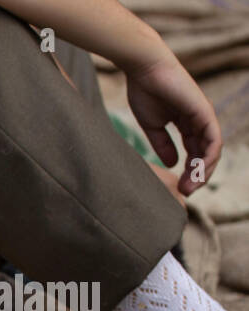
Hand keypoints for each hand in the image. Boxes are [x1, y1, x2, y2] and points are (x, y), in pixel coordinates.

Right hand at [126, 55, 221, 194]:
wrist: (145, 69)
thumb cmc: (145, 91)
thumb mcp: (152, 125)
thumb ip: (163, 144)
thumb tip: (173, 163)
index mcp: (187, 122)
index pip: (194, 151)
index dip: (189, 170)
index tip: (178, 187)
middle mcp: (199, 120)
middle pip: (205, 153)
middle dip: (196, 175)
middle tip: (184, 192)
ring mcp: (204, 116)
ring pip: (212, 150)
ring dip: (203, 171)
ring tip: (189, 186)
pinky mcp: (204, 113)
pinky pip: (213, 140)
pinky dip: (209, 157)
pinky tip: (199, 170)